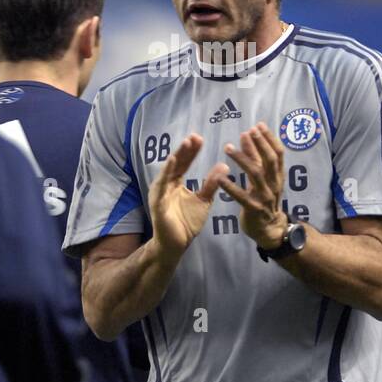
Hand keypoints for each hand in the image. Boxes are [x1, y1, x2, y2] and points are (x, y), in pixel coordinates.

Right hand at [147, 133, 229, 261]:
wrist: (175, 245)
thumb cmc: (186, 223)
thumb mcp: (203, 201)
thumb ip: (211, 184)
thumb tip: (224, 166)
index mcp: (176, 184)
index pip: (184, 163)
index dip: (191, 151)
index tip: (199, 138)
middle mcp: (166, 185)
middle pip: (176, 164)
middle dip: (184, 150)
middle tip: (194, 136)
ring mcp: (160, 194)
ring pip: (167, 172)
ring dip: (176, 158)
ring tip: (185, 145)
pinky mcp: (158, 204)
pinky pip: (161, 187)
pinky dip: (165, 174)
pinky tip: (172, 163)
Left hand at [220, 123, 287, 248]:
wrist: (269, 228)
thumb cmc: (264, 199)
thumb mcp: (263, 178)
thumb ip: (255, 157)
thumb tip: (247, 135)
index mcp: (277, 176)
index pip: (278, 154)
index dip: (270, 139)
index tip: (259, 125)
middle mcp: (274, 184)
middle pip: (270, 161)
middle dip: (260, 145)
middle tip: (248, 132)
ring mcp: (265, 197)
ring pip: (256, 175)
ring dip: (242, 159)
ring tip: (228, 147)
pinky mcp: (254, 209)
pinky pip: (242, 196)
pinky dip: (231, 187)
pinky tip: (220, 178)